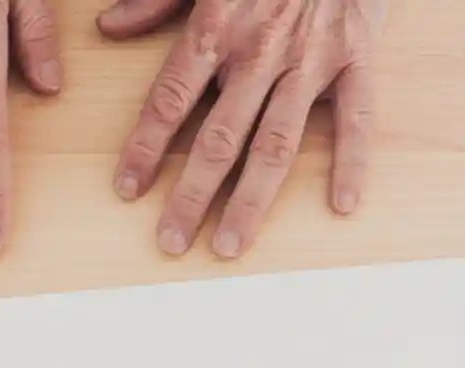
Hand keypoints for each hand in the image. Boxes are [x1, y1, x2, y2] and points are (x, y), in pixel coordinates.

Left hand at [98, 0, 384, 257]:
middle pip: (219, 138)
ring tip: (231, 245)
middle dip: (191, 195)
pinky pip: (357, 118)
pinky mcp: (357, 58)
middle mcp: (260, 51)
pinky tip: (342, 206)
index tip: (127, 189)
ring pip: (276, 143)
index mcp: (216, 25)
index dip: (146, 148)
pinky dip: (352, 162)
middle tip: (170, 242)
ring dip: (251, 200)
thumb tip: (107, 27)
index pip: (170, 99)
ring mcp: (311, 59)